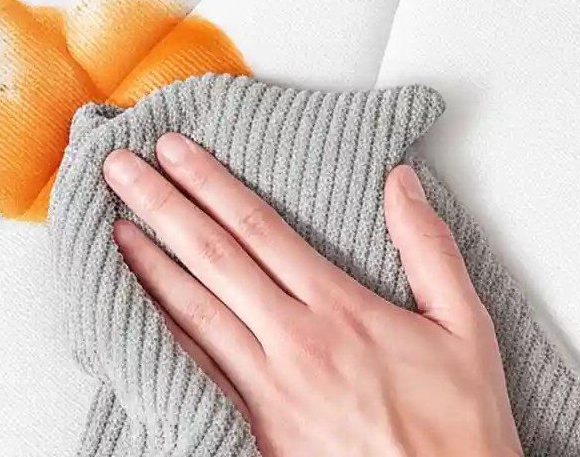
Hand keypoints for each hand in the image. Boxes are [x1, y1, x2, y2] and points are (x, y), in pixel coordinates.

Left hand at [101, 133, 520, 455]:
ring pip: (193, 312)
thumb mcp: (465, 328)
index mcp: (340, 310)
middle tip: (119, 168)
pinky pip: (198, 368)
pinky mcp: (255, 426)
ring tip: (114, 226)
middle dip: (161, 206)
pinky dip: (163, 331)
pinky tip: (139, 307)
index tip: (174, 151)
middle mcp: (293, 342)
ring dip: (149, 263)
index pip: (258, 228)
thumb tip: (400, 181)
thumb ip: (429, 248)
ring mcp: (267, 387)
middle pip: (213, 257)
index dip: (209, 183)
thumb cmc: (457, 429)